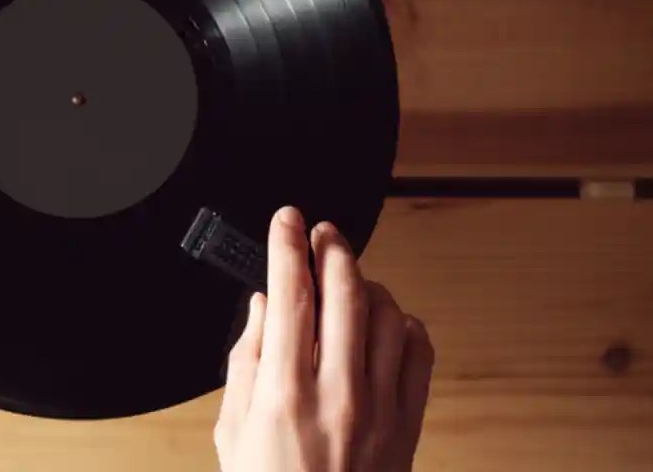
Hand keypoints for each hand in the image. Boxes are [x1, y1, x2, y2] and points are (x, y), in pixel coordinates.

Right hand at [214, 206, 433, 471]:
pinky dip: (403, 323)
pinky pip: (420, 352)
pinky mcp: (410, 425)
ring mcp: (381, 410)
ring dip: (367, 283)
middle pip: (346, 293)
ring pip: (387, 314)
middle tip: (321, 232)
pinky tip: (383, 322)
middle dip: (332, 249)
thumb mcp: (233, 432)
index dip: (286, 247)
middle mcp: (338, 395)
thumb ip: (247, 361)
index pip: (290, 296)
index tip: (285, 220)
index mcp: (285, 395)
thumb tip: (261, 305)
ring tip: (348, 278)